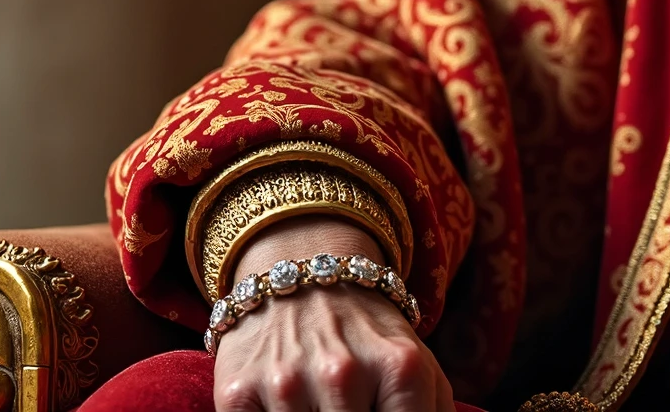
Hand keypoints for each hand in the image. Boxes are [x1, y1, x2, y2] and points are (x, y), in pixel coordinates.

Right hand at [211, 216, 454, 411]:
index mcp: (399, 367)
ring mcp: (287, 385)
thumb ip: (432, 408)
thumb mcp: (417, 360)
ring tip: (320, 404)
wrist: (299, 272)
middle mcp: (343, 374)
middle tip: (350, 406)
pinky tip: (284, 409)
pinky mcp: (237, 395)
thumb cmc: (365, 330)